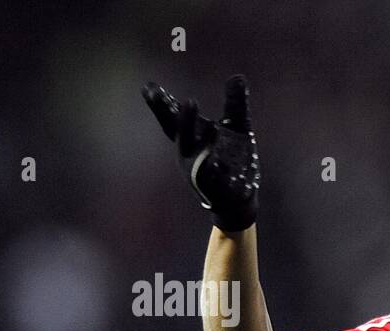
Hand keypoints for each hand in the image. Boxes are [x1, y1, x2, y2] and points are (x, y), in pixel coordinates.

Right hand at [142, 75, 260, 232]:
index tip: (149, 87)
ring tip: (193, 108)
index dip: (160, 103)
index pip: (172, 117)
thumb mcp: (238, 127)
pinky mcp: (212, 186)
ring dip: (188, 129)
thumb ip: (235, 104)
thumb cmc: (234, 159)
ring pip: (190, 149)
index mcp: (191, 136)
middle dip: (166, 111)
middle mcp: (188, 152)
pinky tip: (212, 147)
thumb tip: (238, 76)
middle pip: (174, 130)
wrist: (240, 195)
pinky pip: (210, 172)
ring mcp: (197, 169)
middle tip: (156, 93)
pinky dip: (210, 160)